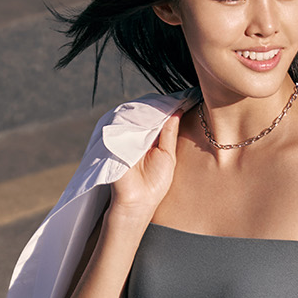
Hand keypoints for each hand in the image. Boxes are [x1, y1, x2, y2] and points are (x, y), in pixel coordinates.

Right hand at [107, 108, 181, 223]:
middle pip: (146, 114)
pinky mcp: (114, 140)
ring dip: (146, 110)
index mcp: (150, 140)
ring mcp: (125, 137)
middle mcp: (137, 136)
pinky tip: (145, 114)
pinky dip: (134, 119)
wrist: (136, 202)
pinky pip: (124, 124)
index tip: (183, 97)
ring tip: (162, 103)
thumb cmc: (153, 184)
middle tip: (175, 95)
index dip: (167, 108)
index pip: (158, 118)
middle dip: (158, 106)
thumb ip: (170, 133)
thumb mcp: (167, 155)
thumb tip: (178, 111)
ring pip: (135, 116)